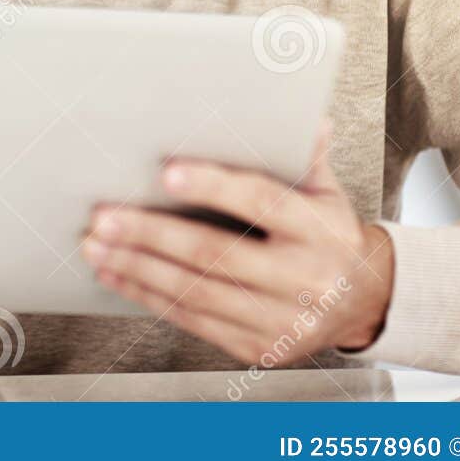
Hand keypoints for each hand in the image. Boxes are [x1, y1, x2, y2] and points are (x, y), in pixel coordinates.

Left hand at [81, 123, 393, 366]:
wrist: (363, 302)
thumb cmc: (327, 233)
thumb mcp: (326, 190)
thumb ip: (304, 153)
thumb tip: (303, 112)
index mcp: (321, 231)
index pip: (262, 203)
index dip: (213, 187)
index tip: (165, 173)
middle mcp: (305, 279)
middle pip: (216, 255)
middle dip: (152, 235)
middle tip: (104, 216)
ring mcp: (283, 320)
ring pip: (196, 293)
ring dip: (137, 268)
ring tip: (95, 244)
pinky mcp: (259, 347)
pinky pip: (194, 321)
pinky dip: (148, 296)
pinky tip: (116, 274)